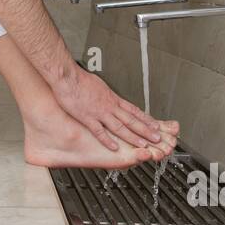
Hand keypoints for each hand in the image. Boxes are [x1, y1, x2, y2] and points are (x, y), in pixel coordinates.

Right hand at [52, 65, 179, 152]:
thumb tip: (109, 97)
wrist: (68, 76)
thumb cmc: (80, 79)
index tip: (155, 126)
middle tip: (157, 138)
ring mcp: (99, 112)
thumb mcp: (99, 85)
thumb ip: (105, 94)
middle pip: (131, 120)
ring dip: (132, 136)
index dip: (146, 119)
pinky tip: (114, 147)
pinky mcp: (87, 117)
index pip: (133, 110)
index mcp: (112, 98)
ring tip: (143, 144)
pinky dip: (107, 140)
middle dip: (145, 130)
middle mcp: (109, 106)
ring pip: (120, 127)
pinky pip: (99, 131)